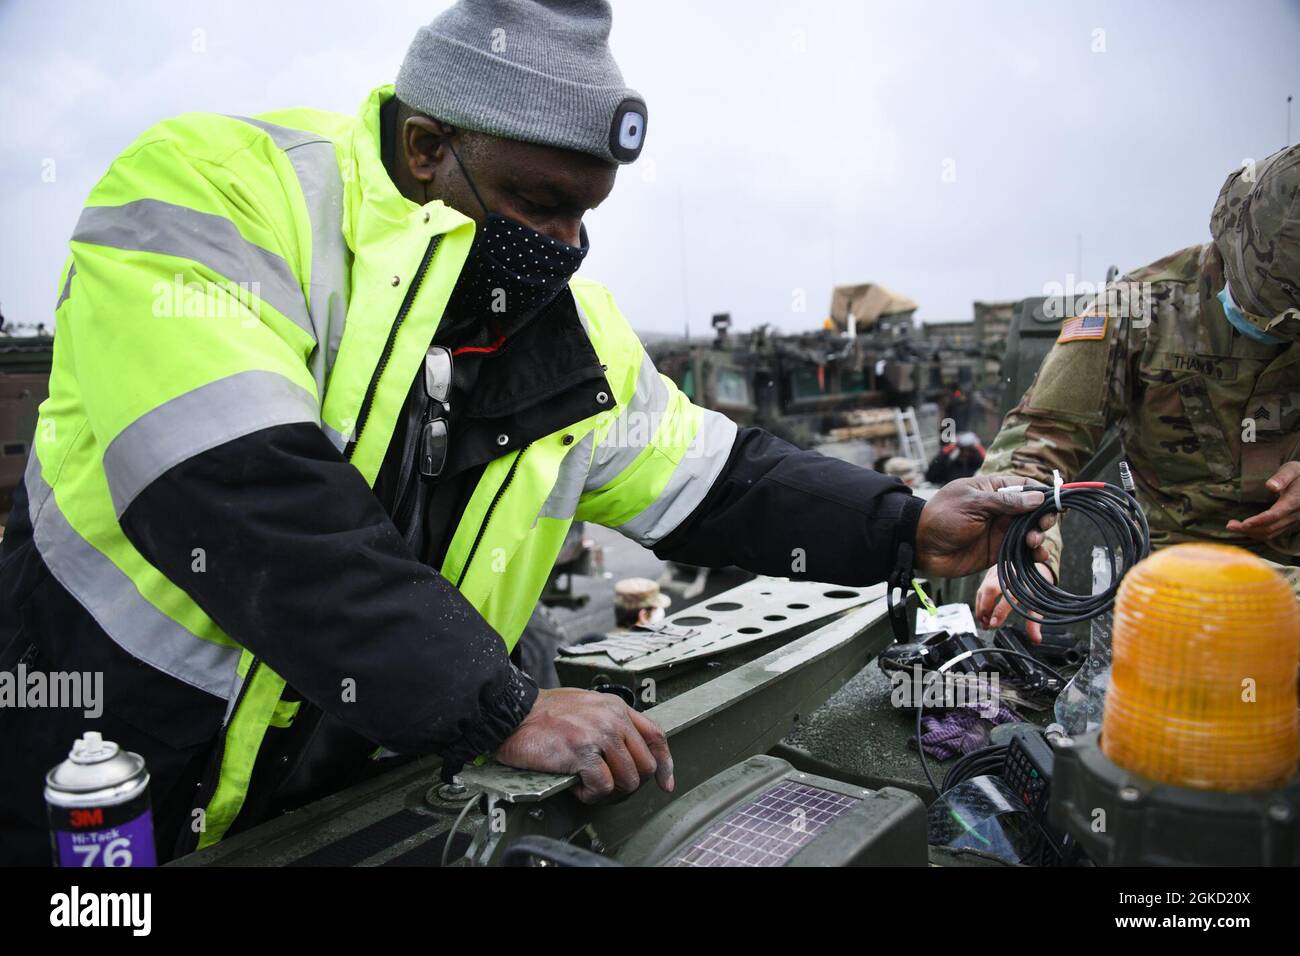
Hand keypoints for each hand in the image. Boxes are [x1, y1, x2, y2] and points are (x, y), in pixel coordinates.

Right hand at [495, 687, 674, 802]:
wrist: (513, 714)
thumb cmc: (543, 713)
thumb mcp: (586, 706)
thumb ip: (609, 722)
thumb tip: (626, 750)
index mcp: (616, 707)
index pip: (656, 735)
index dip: (665, 763)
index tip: (665, 782)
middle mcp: (613, 719)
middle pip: (646, 765)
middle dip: (629, 783)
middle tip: (608, 787)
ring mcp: (600, 735)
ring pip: (628, 780)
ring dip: (609, 791)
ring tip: (588, 785)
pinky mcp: (583, 752)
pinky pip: (603, 787)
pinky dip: (590, 795)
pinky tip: (576, 787)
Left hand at [914, 474, 1056, 577]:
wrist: (921, 546)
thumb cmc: (941, 517)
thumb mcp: (973, 504)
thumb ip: (1005, 502)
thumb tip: (1038, 498)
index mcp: (993, 489)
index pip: (1026, 486)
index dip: (1043, 493)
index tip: (1056, 503)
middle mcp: (1001, 509)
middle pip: (1033, 510)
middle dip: (1043, 517)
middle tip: (1041, 525)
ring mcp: (1000, 530)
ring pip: (1030, 531)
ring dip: (1039, 536)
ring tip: (1033, 542)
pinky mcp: (998, 550)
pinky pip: (1021, 550)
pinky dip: (1032, 553)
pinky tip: (1037, 555)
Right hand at [975, 563, 1053, 642]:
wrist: (1037, 567)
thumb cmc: (1037, 587)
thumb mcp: (1038, 604)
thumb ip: (1034, 622)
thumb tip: (1035, 640)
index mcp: (1022, 583)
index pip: (1008, 597)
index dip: (999, 612)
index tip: (993, 624)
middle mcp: (1009, 575)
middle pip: (991, 589)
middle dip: (985, 608)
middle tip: (986, 624)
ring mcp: (999, 572)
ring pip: (983, 588)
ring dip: (981, 607)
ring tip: (984, 622)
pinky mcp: (992, 572)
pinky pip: (981, 587)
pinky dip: (980, 601)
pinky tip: (983, 612)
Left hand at [1226, 461, 1299, 542]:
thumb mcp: (1292, 469)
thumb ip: (1282, 477)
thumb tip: (1270, 486)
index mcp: (1295, 501)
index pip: (1275, 515)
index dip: (1258, 521)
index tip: (1243, 523)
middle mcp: (1295, 514)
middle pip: (1270, 528)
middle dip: (1249, 529)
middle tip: (1229, 525)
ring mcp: (1293, 521)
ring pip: (1271, 533)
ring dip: (1251, 533)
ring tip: (1233, 527)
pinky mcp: (1290, 524)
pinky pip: (1274, 533)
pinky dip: (1258, 534)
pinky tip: (1245, 528)